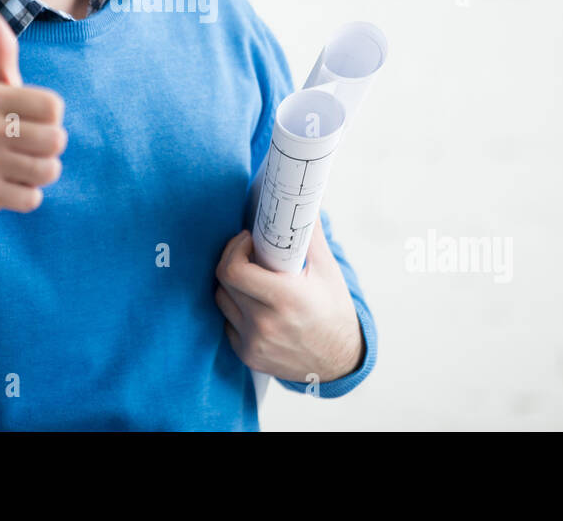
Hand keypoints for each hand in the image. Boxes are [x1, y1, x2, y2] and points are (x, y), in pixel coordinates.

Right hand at [0, 3, 67, 222]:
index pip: (55, 108)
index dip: (49, 117)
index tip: (27, 119)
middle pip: (56, 141)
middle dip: (47, 147)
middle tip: (23, 146)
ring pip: (48, 171)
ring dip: (39, 173)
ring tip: (17, 165)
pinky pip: (33, 199)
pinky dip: (26, 196)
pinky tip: (7, 185)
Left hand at [214, 220, 363, 383]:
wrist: (340, 360)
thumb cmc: (334, 310)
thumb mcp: (327, 270)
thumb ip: (311, 234)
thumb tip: (306, 201)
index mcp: (285, 299)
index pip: (233, 270)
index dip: (234, 249)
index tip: (248, 240)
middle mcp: (266, 324)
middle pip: (224, 282)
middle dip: (233, 260)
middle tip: (249, 253)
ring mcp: (254, 343)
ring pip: (222, 301)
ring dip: (232, 285)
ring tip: (252, 277)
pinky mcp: (248, 356)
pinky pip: (227, 323)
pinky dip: (236, 309)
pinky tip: (254, 304)